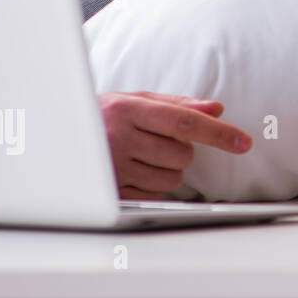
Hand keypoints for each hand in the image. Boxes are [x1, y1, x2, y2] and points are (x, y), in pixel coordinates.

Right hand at [98, 91, 251, 198]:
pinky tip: (133, 171)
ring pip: (172, 177)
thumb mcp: (134, 102)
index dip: (218, 132)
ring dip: (167, 169)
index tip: (243, 142)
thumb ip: (178, 104)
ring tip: (140, 156)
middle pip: (182, 153)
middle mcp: (118, 138)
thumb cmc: (102, 118)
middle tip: (155, 142)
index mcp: (126, 109)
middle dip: (180, 150)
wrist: (54, 139)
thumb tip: (217, 108)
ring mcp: (112, 169)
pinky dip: (153, 184)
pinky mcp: (110, 194)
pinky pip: (155, 194)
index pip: (184, 121)